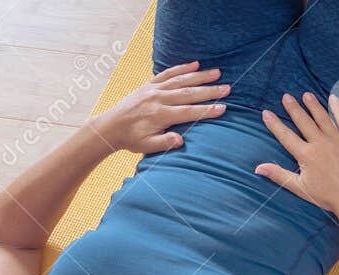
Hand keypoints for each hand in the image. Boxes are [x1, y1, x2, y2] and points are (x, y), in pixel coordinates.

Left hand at [92, 62, 228, 153]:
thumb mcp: (147, 146)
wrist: (111, 126)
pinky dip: (182, 68)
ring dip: (200, 76)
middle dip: (209, 90)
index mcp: (160, 115)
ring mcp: (154, 89)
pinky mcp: (150, 85)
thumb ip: (164, 142)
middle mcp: (158, 99)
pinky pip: (168, 74)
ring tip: (217, 73)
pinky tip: (195, 64)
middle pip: (189, 93)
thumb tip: (180, 140)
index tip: (223, 107)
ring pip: (181, 80)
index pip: (188, 112)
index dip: (206, 110)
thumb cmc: (131, 139)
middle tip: (227, 88)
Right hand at [257, 93, 338, 218]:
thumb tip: (257, 168)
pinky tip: (333, 98)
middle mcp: (320, 143)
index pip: (286, 136)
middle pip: (303, 122)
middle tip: (286, 96)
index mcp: (306, 155)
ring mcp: (336, 140)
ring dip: (313, 105)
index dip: (274, 124)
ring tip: (306, 95)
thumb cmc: (327, 196)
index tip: (266, 112)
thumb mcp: (300, 188)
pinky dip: (338, 109)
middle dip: (293, 108)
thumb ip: (279, 175)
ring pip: (322, 117)